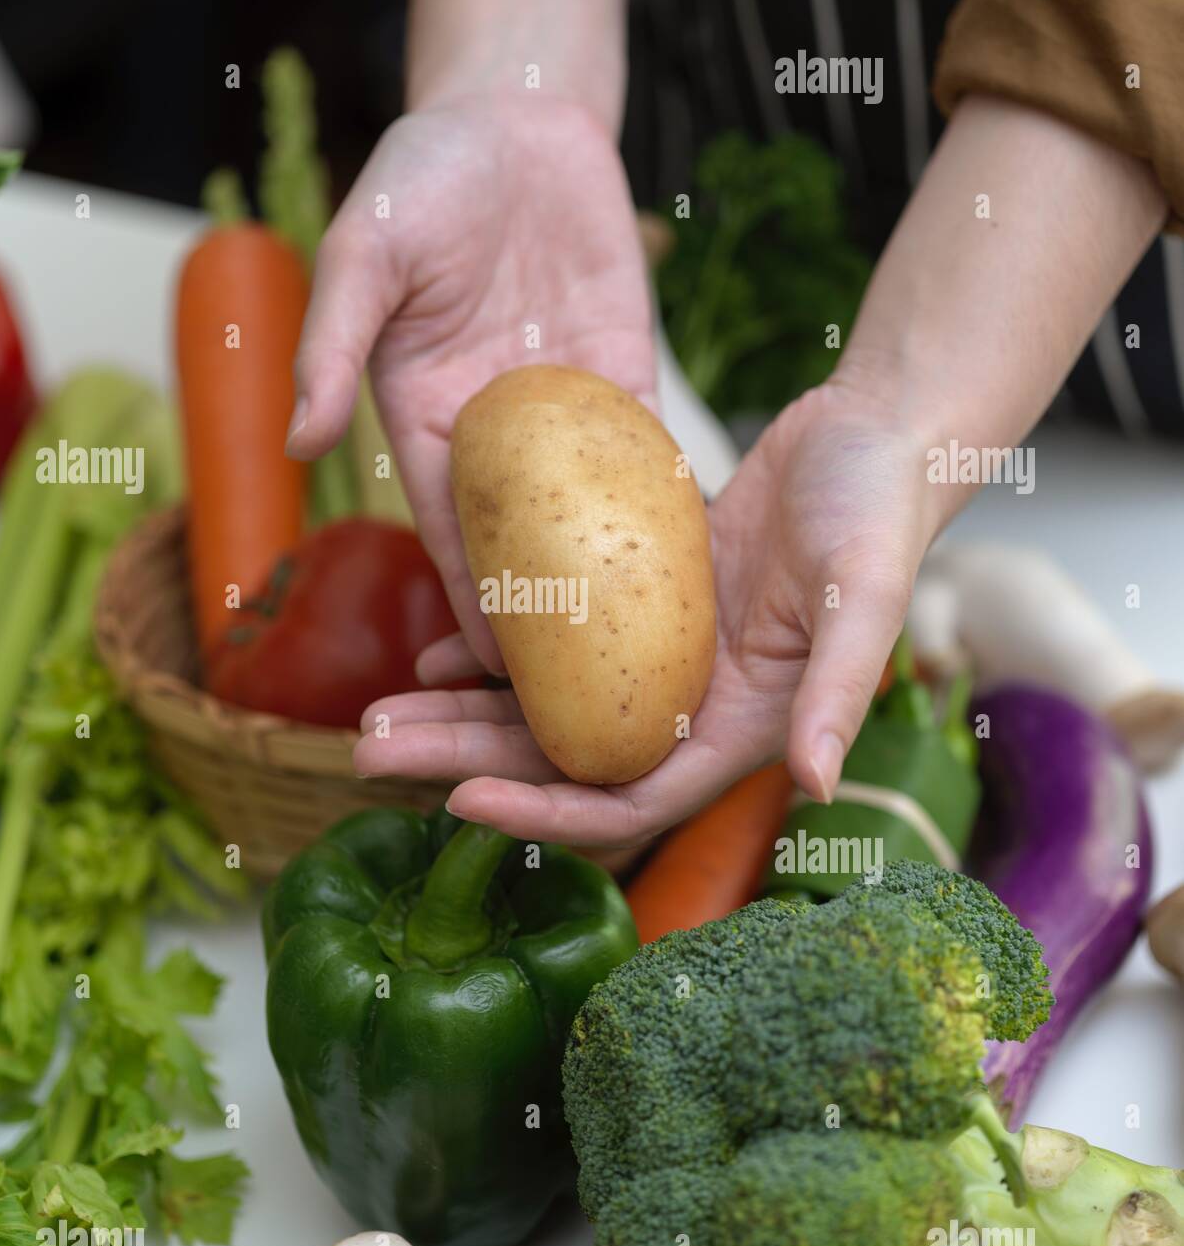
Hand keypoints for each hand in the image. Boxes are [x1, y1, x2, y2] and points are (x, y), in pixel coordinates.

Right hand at [287, 93, 653, 672]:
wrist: (514, 123)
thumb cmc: (423, 178)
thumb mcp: (367, 251)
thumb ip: (335, 342)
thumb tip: (299, 442)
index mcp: (425, 422)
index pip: (448, 529)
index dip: (470, 599)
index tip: (494, 670)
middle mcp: (497, 437)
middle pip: (521, 546)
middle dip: (542, 619)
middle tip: (574, 693)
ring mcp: (564, 417)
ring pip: (587, 519)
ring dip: (607, 589)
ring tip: (637, 664)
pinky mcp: (623, 384)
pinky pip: (644, 459)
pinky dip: (662, 515)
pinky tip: (690, 575)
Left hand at [353, 375, 943, 843]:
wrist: (864, 437)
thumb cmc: (876, 511)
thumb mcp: (866, 593)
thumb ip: (841, 689)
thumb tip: (819, 786)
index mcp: (735, 730)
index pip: (626, 802)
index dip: (542, 809)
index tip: (457, 801)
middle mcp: (685, 710)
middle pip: (556, 760)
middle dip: (462, 764)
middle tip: (370, 752)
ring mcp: (655, 663)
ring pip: (539, 707)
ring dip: (458, 717)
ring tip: (374, 715)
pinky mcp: (633, 609)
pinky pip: (549, 645)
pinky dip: (492, 653)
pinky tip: (435, 653)